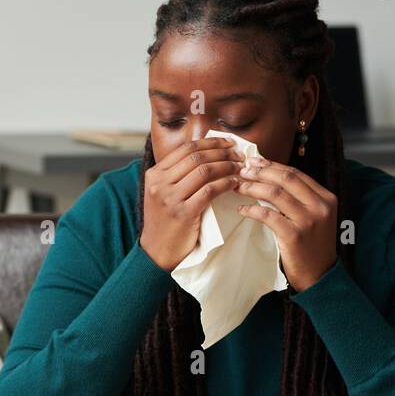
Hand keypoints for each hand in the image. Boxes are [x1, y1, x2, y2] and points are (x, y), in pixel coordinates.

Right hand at [139, 137, 244, 270]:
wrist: (156, 252)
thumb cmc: (165, 222)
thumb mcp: (162, 193)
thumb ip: (177, 175)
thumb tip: (207, 154)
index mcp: (154, 174)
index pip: (186, 149)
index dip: (210, 142)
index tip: (228, 143)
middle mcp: (160, 183)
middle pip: (197, 157)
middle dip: (222, 152)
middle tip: (239, 155)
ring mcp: (170, 198)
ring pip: (204, 171)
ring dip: (227, 166)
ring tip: (239, 168)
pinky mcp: (183, 213)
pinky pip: (210, 191)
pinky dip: (225, 184)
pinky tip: (234, 183)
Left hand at [235, 156, 336, 291]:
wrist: (319, 276)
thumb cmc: (311, 247)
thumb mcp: (314, 218)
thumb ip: (299, 200)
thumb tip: (270, 180)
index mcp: (326, 197)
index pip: (296, 174)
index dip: (272, 166)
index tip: (253, 162)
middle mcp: (320, 206)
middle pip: (286, 179)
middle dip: (261, 172)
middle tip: (241, 170)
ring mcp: (309, 220)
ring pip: (276, 194)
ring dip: (253, 188)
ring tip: (238, 187)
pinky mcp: (295, 235)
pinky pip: (268, 216)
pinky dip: (252, 210)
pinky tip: (242, 209)